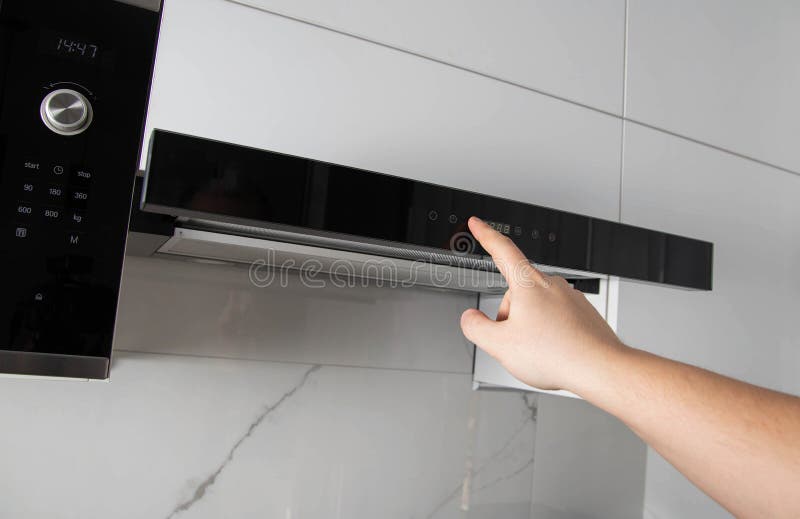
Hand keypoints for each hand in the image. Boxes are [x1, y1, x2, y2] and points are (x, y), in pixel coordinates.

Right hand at [460, 217, 624, 391]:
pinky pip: (555, 317)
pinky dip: (549, 332)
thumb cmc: (557, 354)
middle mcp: (551, 285)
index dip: (485, 235)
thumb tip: (470, 318)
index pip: (502, 250)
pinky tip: (553, 351)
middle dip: (508, 315)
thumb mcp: (499, 345)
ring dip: (529, 325)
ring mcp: (569, 297)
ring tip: (539, 351)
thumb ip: (475, 327)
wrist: (599, 368)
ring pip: (535, 306)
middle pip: (515, 292)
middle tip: (515, 342)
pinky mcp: (582, 313)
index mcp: (528, 285)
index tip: (478, 224)